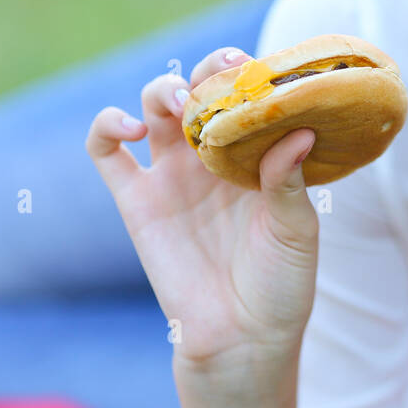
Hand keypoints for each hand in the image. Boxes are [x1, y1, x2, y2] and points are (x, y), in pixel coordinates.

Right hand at [85, 46, 319, 372]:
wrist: (243, 340)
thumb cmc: (281, 286)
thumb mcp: (296, 231)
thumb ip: (290, 181)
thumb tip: (300, 130)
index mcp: (256, 155)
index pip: (248, 98)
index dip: (250, 77)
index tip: (260, 68)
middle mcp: (212, 158)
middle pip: (199, 90)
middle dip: (209, 71)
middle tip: (224, 71)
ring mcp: (172, 176)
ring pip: (153, 108)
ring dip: (162, 89)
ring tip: (179, 103)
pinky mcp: (136, 201)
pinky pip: (106, 152)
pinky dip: (107, 126)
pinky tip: (131, 128)